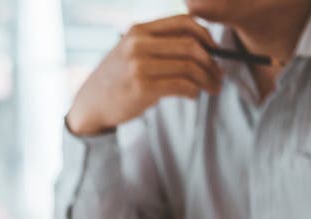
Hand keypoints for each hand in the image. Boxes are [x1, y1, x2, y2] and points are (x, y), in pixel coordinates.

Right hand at [67, 15, 221, 135]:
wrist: (90, 104)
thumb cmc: (116, 79)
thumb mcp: (131, 51)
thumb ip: (157, 43)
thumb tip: (199, 44)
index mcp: (138, 31)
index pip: (183, 22)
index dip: (206, 34)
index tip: (215, 49)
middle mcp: (138, 45)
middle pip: (191, 45)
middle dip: (212, 61)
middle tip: (219, 74)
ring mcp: (139, 66)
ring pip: (189, 66)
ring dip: (207, 78)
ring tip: (213, 87)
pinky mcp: (142, 88)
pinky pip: (181, 85)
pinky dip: (194, 91)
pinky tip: (194, 95)